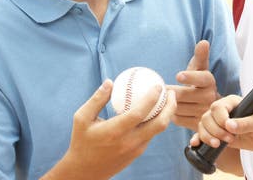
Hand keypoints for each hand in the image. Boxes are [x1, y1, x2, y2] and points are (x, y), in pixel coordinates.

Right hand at [43, 79, 176, 179]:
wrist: (84, 172)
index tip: (158, 85)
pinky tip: (154, 112)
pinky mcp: (137, 154)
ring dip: (166, 114)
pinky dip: (157, 123)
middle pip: (160, 124)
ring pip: (158, 130)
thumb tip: (110, 82)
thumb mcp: (82, 119)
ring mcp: (135, 149)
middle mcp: (129, 141)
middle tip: (171, 93)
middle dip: (171, 107)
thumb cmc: (81, 142)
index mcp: (116, 131)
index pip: (140, 113)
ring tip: (166, 100)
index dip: (153, 98)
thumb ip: (96, 100)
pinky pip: (151, 135)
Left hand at [167, 40, 219, 129]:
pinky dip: (171, 115)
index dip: (191, 76)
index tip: (178, 75)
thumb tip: (203, 42)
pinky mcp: (197, 125)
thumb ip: (201, 56)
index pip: (202, 78)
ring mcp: (204, 112)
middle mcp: (209, 97)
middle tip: (159, 89)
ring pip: (179, 108)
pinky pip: (178, 120)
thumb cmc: (200, 83)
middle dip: (171, 92)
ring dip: (169, 104)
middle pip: (183, 94)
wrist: (211, 107)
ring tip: (163, 100)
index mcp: (209, 82)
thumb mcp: (201, 69)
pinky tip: (169, 111)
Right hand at [191, 94, 252, 151]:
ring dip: (207, 137)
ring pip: (203, 126)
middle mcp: (223, 111)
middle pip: (207, 117)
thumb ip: (244, 123)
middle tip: (230, 139)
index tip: (229, 128)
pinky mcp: (217, 134)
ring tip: (219, 144)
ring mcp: (218, 123)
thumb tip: (229, 125)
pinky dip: (198, 139)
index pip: (218, 107)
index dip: (220, 119)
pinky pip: (202, 135)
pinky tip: (196, 145)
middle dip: (215, 130)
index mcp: (232, 102)